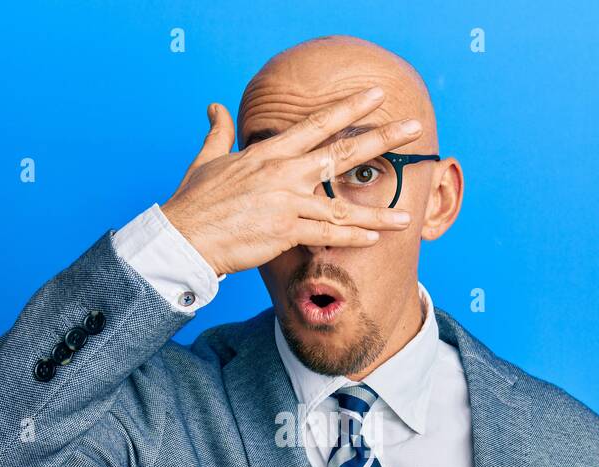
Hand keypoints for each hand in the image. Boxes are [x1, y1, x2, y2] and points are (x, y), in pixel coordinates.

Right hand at [160, 87, 420, 276]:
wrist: (184, 236)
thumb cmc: (194, 201)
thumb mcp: (207, 160)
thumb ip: (218, 133)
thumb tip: (214, 107)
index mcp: (269, 153)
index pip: (317, 124)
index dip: (349, 109)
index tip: (375, 96)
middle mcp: (283, 172)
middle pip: (342, 152)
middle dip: (382, 139)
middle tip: (414, 128)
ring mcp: (286, 201)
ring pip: (342, 206)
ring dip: (376, 214)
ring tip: (405, 217)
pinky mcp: (284, 230)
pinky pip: (326, 235)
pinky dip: (351, 238)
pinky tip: (373, 239)